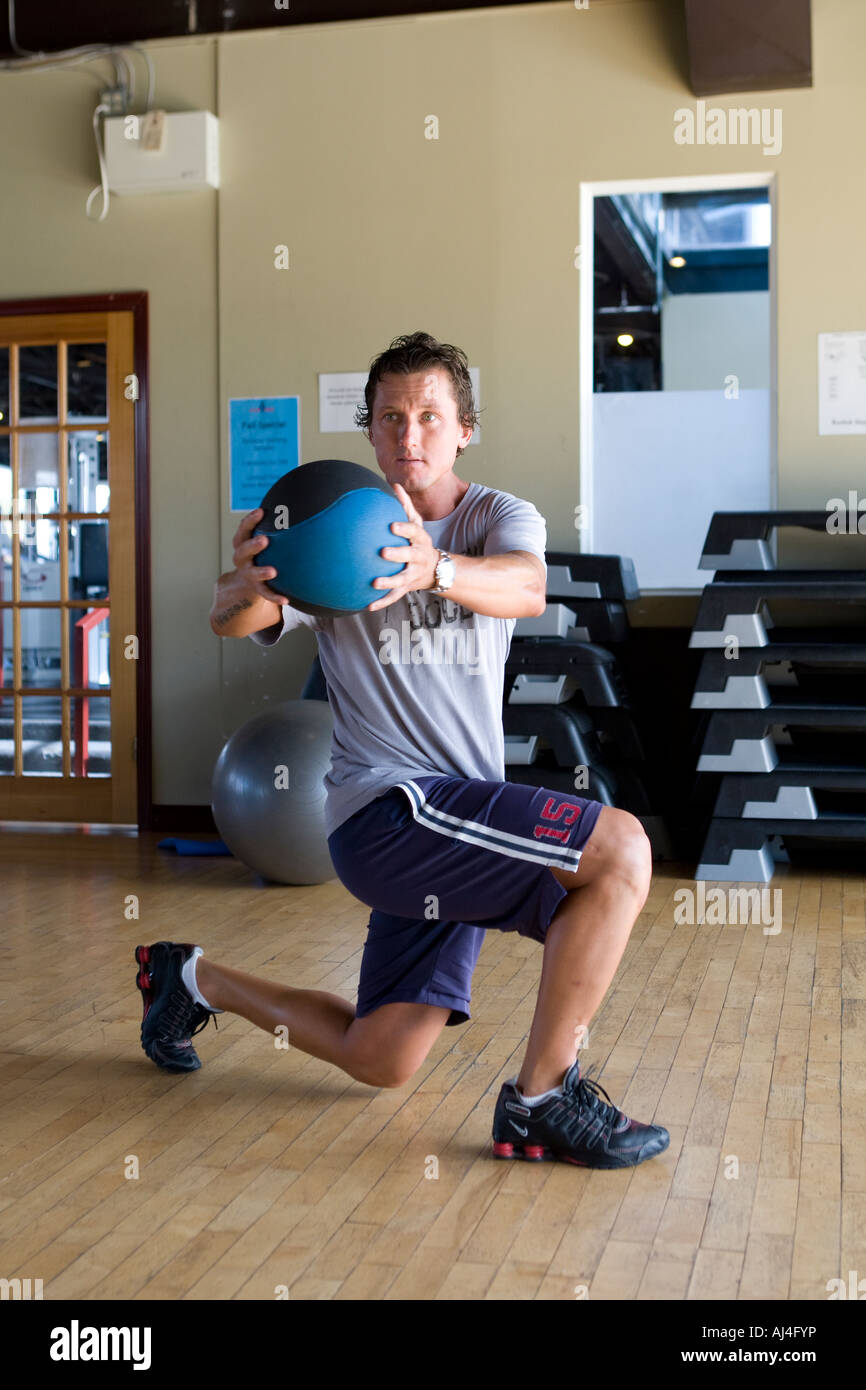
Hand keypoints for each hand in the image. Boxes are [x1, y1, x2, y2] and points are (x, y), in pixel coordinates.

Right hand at [231, 507, 289, 604]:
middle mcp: (242, 559)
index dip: (250, 521)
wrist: (250, 580)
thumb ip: (276, 525)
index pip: (243, 530)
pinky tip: (287, 600)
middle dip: (252, 545)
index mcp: (242, 543)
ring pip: (252, 574)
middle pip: (243, 551)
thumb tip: (300, 502)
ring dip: (261, 572)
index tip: (261, 511)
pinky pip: (266, 594)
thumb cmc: (263, 551)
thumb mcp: (265, 537)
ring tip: (273, 571)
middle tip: (264, 540)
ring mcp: (248, 574)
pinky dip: (274, 597)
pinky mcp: (258, 589)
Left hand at [368, 483, 438, 611]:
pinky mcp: (407, 588)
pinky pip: (394, 596)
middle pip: (410, 556)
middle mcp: (419, 557)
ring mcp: (414, 574)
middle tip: (383, 553)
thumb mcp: (416, 524)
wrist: (437, 569)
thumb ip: (405, 506)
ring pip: (402, 579)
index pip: (414, 532)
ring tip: (375, 583)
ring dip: (389, 582)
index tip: (392, 526)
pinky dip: (382, 602)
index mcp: (420, 540)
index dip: (404, 529)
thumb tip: (394, 484)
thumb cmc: (418, 542)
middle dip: (398, 554)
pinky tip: (367, 606)